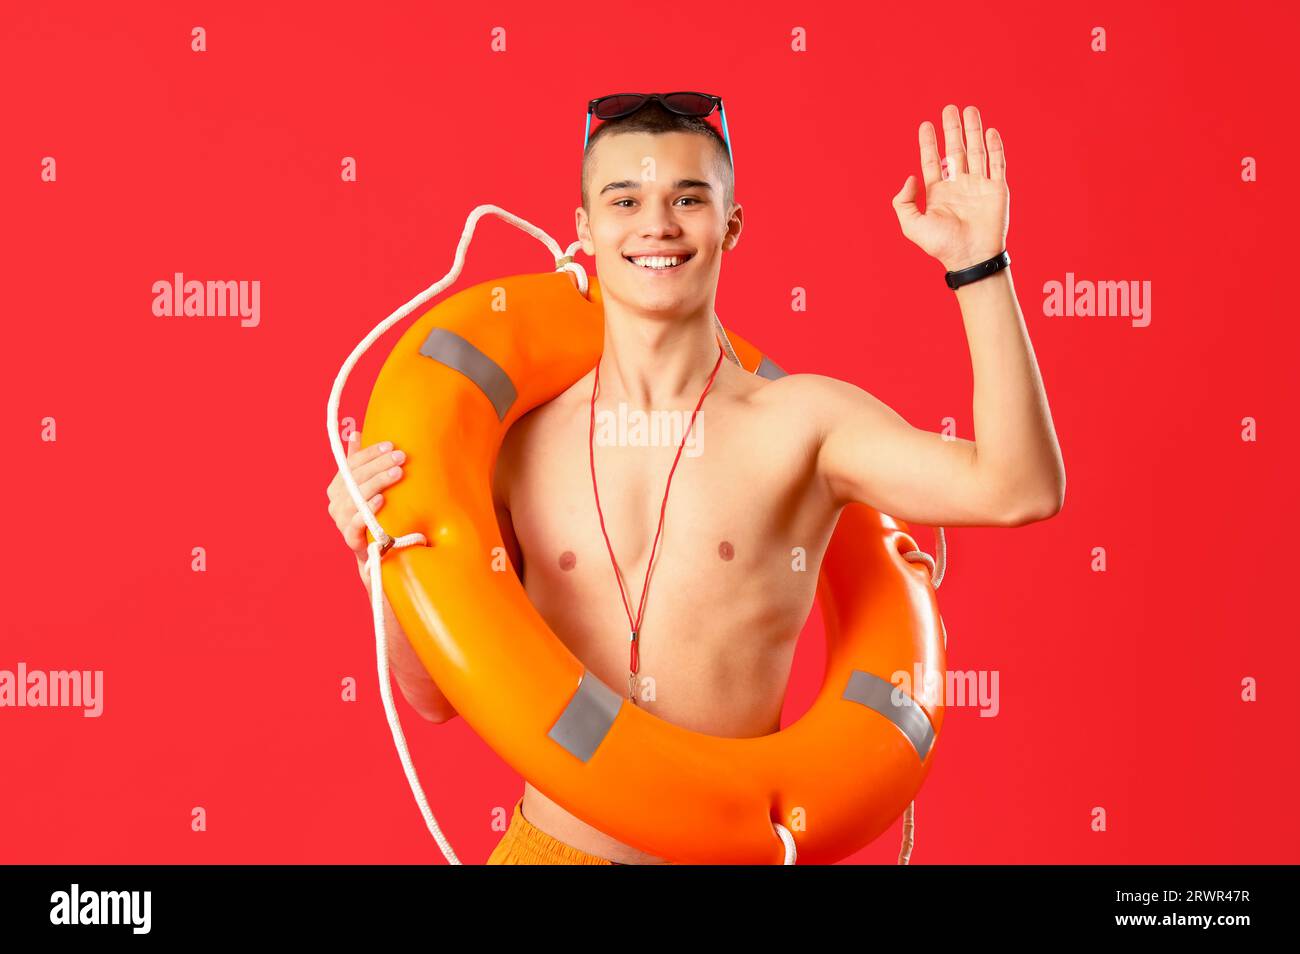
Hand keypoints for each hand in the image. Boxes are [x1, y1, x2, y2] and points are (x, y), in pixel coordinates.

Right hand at [325, 430, 406, 567]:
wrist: (377, 552)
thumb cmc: (373, 513)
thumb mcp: (367, 486)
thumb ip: (359, 461)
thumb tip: (355, 432)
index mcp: (338, 486)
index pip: (351, 464)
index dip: (370, 453)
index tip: (390, 445)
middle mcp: (335, 503)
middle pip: (355, 478)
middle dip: (379, 464)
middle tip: (401, 457)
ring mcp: (341, 521)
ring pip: (355, 498)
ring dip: (377, 483)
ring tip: (397, 473)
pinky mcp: (350, 539)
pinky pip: (355, 523)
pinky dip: (368, 510)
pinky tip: (382, 500)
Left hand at [891, 104, 1008, 272]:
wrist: (971, 257)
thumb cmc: (941, 245)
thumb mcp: (911, 225)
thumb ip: (903, 202)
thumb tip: (909, 177)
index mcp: (938, 193)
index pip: (931, 161)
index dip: (928, 143)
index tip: (925, 124)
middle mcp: (958, 186)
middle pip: (955, 150)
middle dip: (952, 129)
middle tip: (948, 108)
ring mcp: (978, 186)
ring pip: (976, 151)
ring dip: (973, 131)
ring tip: (969, 110)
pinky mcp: (997, 189)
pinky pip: (996, 163)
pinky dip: (994, 147)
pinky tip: (990, 131)